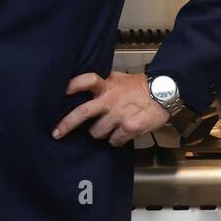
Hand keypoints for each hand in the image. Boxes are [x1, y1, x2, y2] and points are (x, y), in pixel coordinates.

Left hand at [51, 71, 170, 146]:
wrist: (165, 93)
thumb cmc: (142, 86)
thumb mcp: (121, 78)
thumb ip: (106, 83)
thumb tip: (90, 86)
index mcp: (108, 86)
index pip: (86, 81)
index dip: (72, 85)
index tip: (62, 91)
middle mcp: (110, 100)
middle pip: (82, 113)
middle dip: (66, 124)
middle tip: (56, 133)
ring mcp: (118, 116)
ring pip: (97, 133)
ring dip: (101, 133)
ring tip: (109, 127)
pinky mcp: (129, 128)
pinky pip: (114, 141)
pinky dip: (116, 140)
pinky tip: (122, 133)